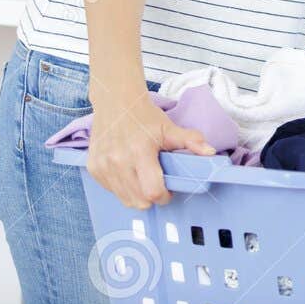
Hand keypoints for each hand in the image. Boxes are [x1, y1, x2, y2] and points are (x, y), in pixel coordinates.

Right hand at [85, 95, 214, 209]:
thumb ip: (191, 140)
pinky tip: (129, 173)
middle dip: (152, 198)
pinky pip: (111, 191)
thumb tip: (210, 152)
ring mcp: (103, 166)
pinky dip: (122, 188)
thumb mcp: (169, 127)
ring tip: (144, 178)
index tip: (169, 189)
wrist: (115, 102)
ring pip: (124, 199)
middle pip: (139, 201)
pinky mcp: (94, 168)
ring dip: (137, 195)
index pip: (152, 191)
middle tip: (157, 184)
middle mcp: (118, 162)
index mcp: (139, 152)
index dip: (164, 196)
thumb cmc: (144, 116)